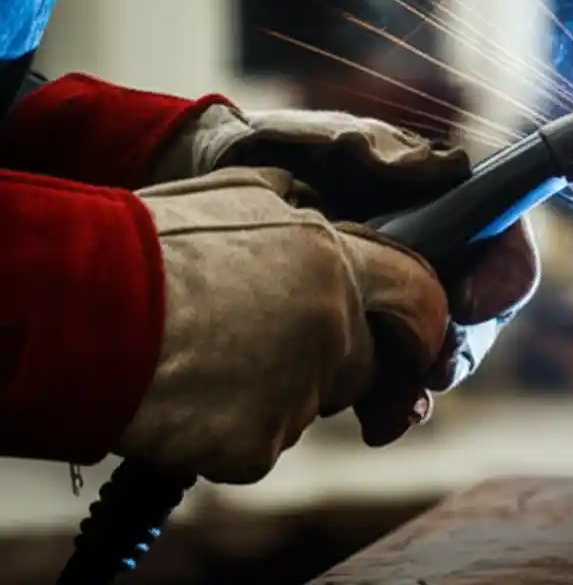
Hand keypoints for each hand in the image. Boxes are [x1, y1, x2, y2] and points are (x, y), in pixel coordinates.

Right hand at [116, 167, 456, 483]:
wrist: (82, 309)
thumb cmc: (151, 245)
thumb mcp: (236, 195)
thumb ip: (299, 205)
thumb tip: (323, 209)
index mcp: (332, 261)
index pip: (420, 293)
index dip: (422, 318)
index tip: (416, 334)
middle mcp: (332, 327)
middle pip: (363, 362)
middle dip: (331, 360)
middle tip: (261, 341)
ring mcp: (299, 391)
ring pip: (311, 403)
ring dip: (277, 392)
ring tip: (209, 358)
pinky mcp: (260, 445)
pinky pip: (263, 443)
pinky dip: (231, 429)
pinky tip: (191, 396)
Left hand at [153, 103, 539, 390]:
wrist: (207, 185)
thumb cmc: (279, 149)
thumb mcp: (333, 139)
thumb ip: (385, 151)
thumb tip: (448, 169)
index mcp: (446, 206)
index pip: (503, 244)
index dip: (503, 279)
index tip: (467, 303)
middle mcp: (435, 257)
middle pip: (480, 316)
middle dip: (461, 350)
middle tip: (433, 369)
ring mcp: (396, 300)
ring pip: (438, 356)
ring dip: (425, 387)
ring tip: (395, 411)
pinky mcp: (359, 336)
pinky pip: (391, 381)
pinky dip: (390, 408)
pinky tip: (375, 424)